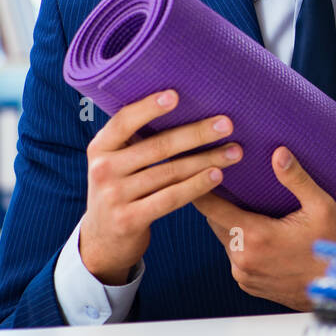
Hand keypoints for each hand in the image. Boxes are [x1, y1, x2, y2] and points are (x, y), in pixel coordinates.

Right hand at [80, 89, 243, 285]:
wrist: (102, 240)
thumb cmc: (121, 189)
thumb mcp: (117, 162)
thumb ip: (136, 140)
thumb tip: (181, 103)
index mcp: (100, 147)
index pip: (124, 121)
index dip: (149, 107)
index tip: (177, 95)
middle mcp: (102, 169)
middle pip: (158, 146)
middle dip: (196, 133)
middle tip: (227, 124)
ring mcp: (114, 196)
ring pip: (170, 172)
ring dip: (206, 160)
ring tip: (234, 152)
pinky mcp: (129, 219)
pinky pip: (170, 198)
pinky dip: (197, 185)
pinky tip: (217, 175)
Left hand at [193, 145, 335, 310]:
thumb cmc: (334, 246)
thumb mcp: (322, 207)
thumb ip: (296, 179)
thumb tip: (278, 153)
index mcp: (255, 237)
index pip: (211, 209)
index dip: (202, 189)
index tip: (200, 171)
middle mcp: (243, 260)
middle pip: (215, 223)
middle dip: (218, 203)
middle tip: (223, 182)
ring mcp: (245, 275)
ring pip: (226, 241)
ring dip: (230, 224)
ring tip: (243, 205)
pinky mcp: (250, 285)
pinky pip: (236, 258)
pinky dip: (241, 243)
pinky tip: (258, 232)